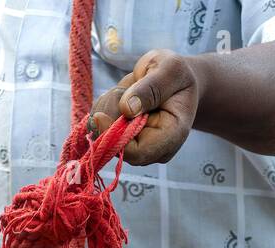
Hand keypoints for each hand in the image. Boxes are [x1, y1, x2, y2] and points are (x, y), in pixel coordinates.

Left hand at [89, 49, 203, 165]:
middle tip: (122, 90)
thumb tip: (127, 109)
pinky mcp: (121, 140)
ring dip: (107, 108)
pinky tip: (120, 96)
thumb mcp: (169, 69)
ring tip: (127, 90)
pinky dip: (104, 108)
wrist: (173, 79)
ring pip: (103, 136)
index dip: (116, 139)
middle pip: (116, 146)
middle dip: (110, 116)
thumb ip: (150, 88)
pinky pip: (99, 128)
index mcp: (173, 135)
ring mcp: (136, 146)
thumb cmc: (176, 74)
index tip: (99, 116)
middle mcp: (154, 149)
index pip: (138, 153)